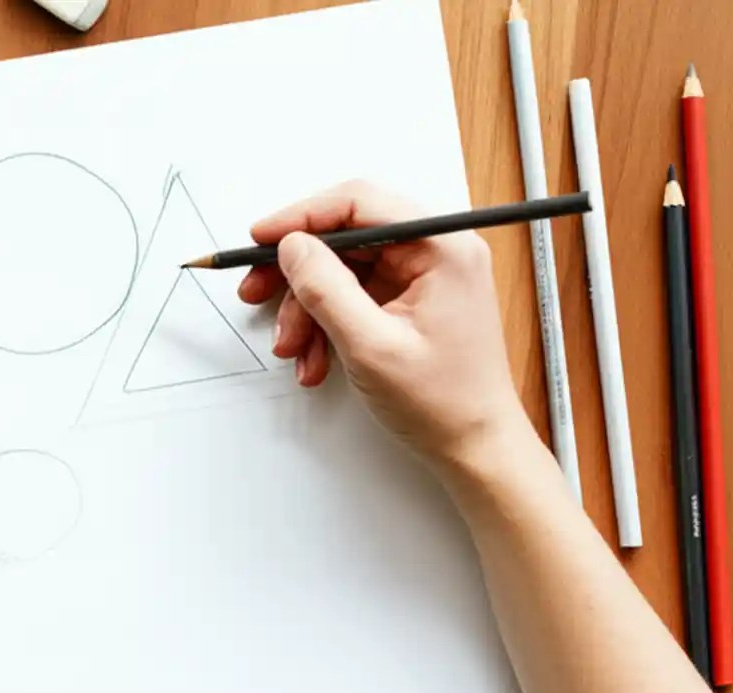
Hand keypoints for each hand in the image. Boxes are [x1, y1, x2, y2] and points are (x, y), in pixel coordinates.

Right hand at [238, 181, 535, 471]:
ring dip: (308, 307)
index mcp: (443, 247)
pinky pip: (354, 295)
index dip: (302, 216)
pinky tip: (316, 358)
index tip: (261, 238)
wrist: (475, 449)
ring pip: (343, 270)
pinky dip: (327, 323)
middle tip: (257, 290)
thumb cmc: (445, 404)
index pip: (360, 202)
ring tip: (293, 348)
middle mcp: (437, 251)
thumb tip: (292, 247)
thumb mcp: (371, 346)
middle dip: (298, 271)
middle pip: (346, 236)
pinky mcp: (411, 299)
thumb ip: (326, 289)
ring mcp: (424, 276)